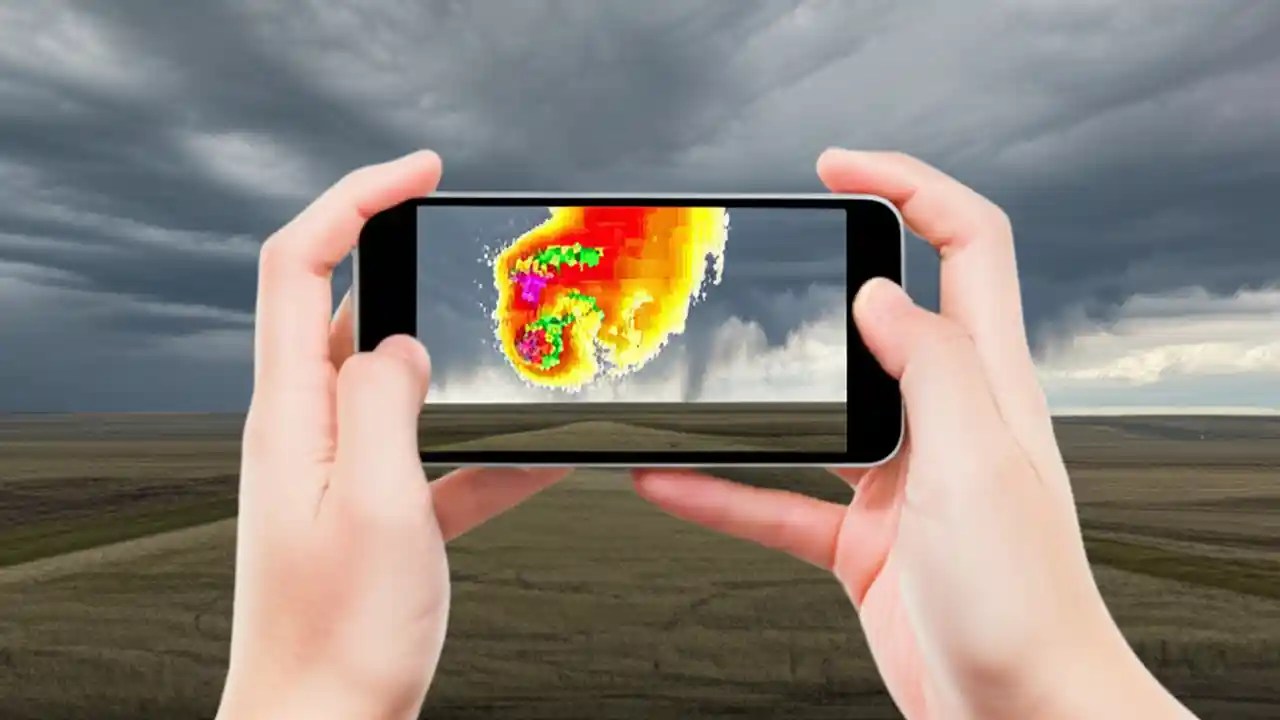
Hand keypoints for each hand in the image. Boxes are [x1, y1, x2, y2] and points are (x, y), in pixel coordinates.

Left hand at [216, 151, 567, 719]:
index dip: (355, 198)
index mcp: (292, 415)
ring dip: (452, 361)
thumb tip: (396, 343)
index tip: (422, 172)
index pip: (299, 263)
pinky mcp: (372, 512)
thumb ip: (384, 402)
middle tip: (478, 260)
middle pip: (340, 307)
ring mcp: (337, 472)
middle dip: (407, 267)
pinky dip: (482, 448)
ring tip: (515, 358)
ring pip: (392, 380)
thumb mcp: (380, 505)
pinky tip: (538, 458)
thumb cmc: (341, 640)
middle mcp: (304, 432)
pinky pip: (430, 455)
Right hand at [632, 150, 1195, 718]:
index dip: (909, 185)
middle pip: (887, 313)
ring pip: (821, 411)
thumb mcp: (976, 464)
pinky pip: (780, 501)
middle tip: (763, 259)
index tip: (836, 167)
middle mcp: (945, 421)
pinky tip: (669, 484)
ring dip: (762, 394)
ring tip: (699, 372)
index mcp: (987, 383)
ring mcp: (903, 482)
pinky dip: (724, 492)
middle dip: (826, 276)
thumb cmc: (1023, 605)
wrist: (1022, 719)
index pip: (965, 243)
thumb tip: (879, 294)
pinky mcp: (866, 542)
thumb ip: (930, 365)